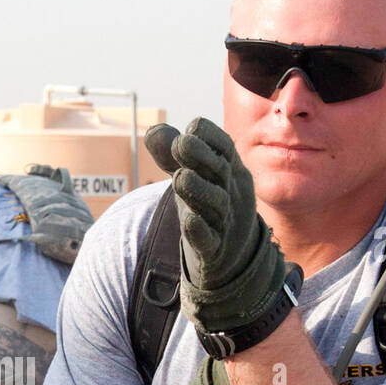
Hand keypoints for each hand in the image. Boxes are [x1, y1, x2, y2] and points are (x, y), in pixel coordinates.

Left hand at [146, 119, 297, 334]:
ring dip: (199, 189)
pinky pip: (209, 240)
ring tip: (180, 177)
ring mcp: (226, 223)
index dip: (211, 137)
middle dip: (201, 156)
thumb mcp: (193, 178)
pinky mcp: (215, 251)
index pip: (225, 148)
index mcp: (230, 172)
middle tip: (180, 144)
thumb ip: (171, 156)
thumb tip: (153, 130)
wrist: (231, 257)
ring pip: (216, 205)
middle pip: (220, 172)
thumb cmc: (209, 206)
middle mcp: (232, 194)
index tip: (192, 127)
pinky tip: (189, 220)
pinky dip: (201, 231)